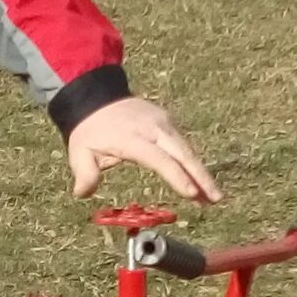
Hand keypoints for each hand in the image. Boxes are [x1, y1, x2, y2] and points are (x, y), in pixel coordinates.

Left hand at [66, 97, 221, 203]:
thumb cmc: (89, 129)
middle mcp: (153, 128)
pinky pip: (184, 145)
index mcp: (133, 137)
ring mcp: (163, 123)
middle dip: (201, 177)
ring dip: (201, 174)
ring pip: (188, 150)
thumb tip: (82, 193)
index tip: (191, 193)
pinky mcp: (168, 123)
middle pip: (183, 154)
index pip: (159, 159)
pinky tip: (200, 182)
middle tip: (216, 199)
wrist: (96, 97)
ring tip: (213, 197)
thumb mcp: (79, 151)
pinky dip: (194, 164)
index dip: (176, 176)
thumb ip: (84, 173)